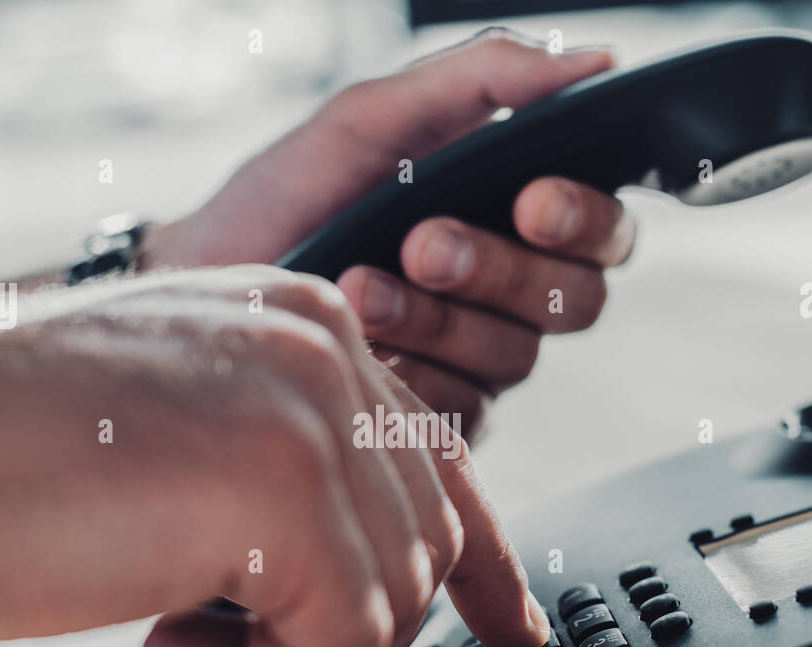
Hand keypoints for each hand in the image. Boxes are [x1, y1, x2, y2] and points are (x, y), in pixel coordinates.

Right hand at [0, 267, 548, 646]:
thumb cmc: (12, 463)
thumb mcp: (191, 447)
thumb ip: (296, 491)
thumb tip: (380, 593)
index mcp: (304, 327)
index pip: (436, 457)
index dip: (484, 559)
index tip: (512, 625)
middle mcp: (322, 346)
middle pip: (422, 542)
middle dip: (346, 640)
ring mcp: (308, 405)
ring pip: (395, 599)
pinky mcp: (281, 485)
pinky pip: (345, 638)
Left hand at [145, 28, 636, 436]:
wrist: (207, 285)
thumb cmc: (289, 198)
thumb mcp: (373, 119)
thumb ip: (482, 80)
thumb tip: (593, 63)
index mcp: (512, 214)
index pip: (604, 228)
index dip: (586, 218)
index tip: (532, 200)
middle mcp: (511, 292)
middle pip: (577, 299)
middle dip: (499, 269)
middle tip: (423, 244)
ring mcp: (478, 360)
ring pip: (516, 356)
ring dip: (438, 319)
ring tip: (359, 287)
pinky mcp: (441, 418)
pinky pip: (463, 409)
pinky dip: (411, 375)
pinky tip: (362, 352)